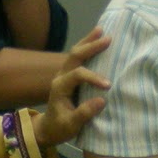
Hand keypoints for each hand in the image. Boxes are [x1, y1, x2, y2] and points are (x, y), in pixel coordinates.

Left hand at [31, 29, 110, 148]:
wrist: (48, 128)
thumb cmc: (59, 127)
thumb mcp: (70, 125)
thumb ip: (83, 113)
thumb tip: (101, 100)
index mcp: (60, 87)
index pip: (78, 75)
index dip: (93, 77)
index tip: (108, 85)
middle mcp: (61, 76)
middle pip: (74, 56)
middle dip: (90, 46)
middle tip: (108, 39)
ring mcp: (64, 74)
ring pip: (75, 53)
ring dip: (88, 41)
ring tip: (101, 30)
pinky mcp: (69, 75)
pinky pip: (78, 57)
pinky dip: (86, 46)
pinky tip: (95, 39)